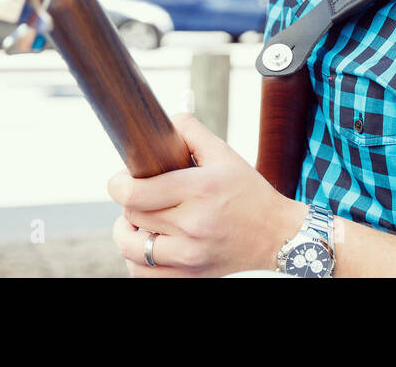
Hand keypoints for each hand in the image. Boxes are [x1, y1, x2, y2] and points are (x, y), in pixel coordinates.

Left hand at [108, 112, 298, 276]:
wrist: (277, 236)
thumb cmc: (250, 194)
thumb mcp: (227, 156)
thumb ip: (193, 134)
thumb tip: (167, 119)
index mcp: (200, 190)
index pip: (135, 193)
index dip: (118, 184)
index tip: (122, 179)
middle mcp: (193, 224)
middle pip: (132, 216)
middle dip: (129, 203)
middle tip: (141, 196)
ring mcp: (190, 255)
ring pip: (131, 248)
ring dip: (128, 233)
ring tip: (139, 223)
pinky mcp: (189, 276)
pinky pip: (143, 274)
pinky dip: (138, 260)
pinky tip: (150, 245)